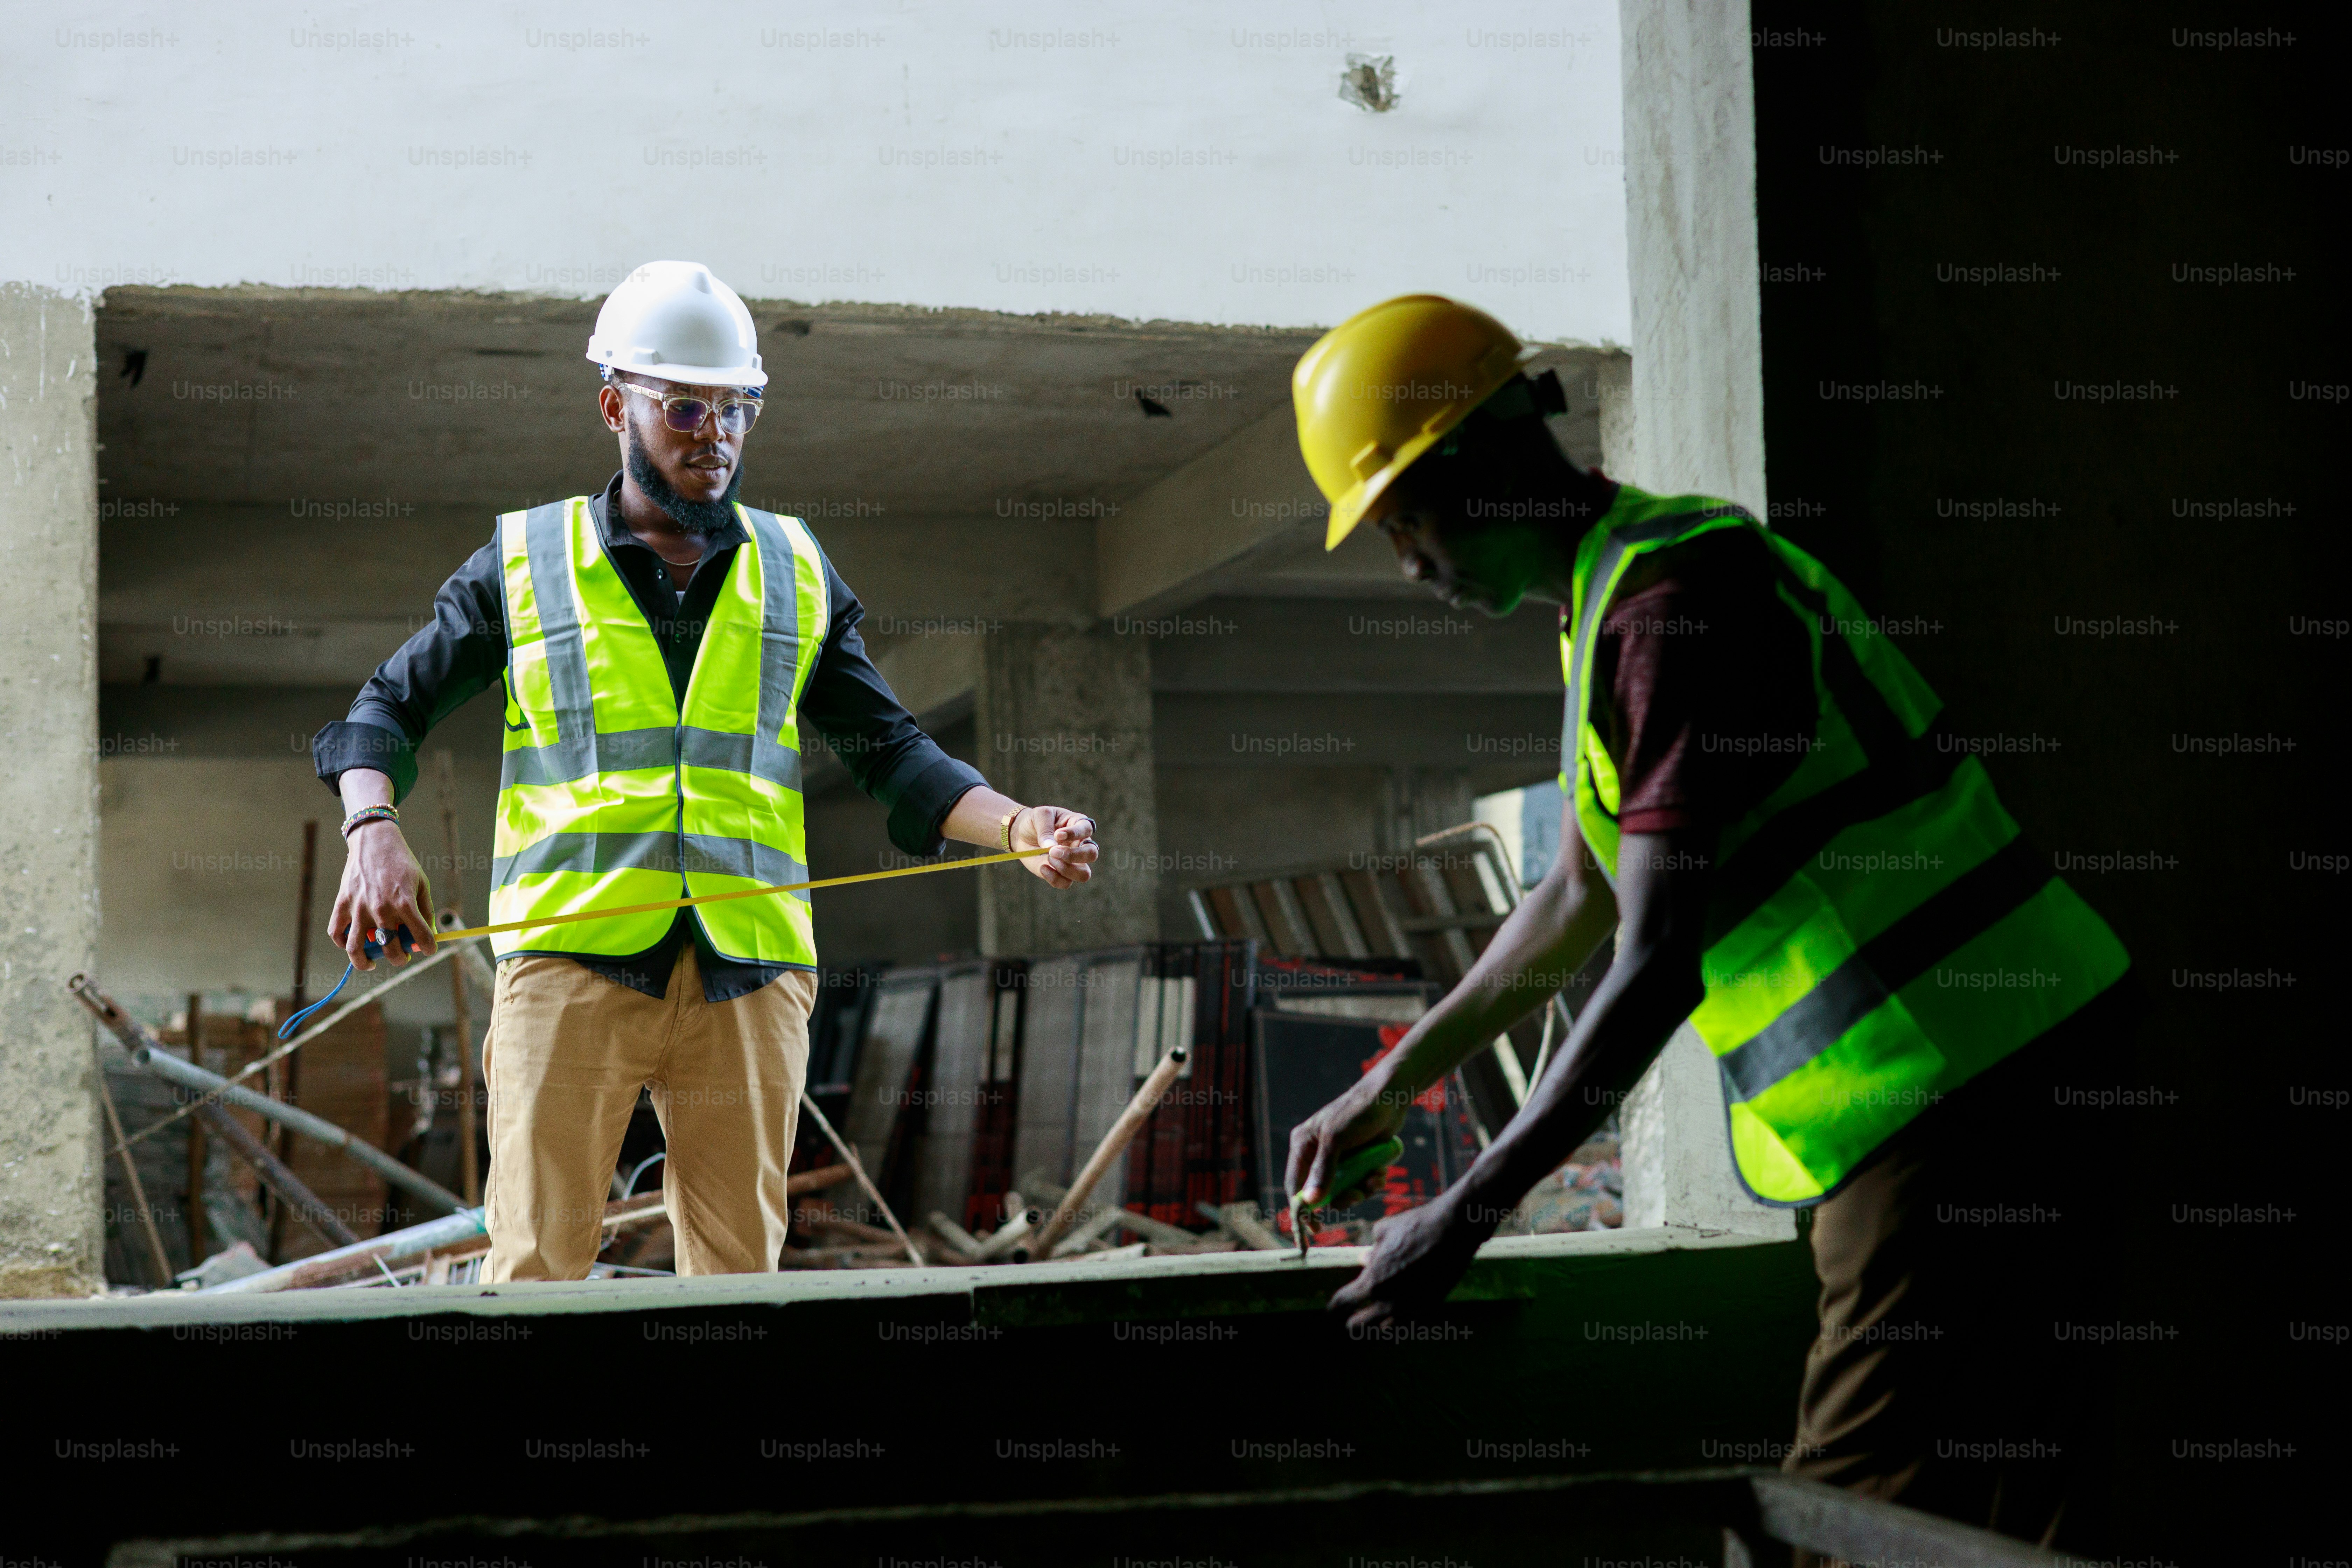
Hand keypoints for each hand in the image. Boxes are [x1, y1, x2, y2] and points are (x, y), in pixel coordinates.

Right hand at [327, 821, 436, 970]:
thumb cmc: (402, 863)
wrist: (375, 841)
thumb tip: (428, 936)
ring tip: (372, 964)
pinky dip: (342, 943)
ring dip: (365, 962)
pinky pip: (336, 932)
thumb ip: (425, 911)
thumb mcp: (422, 884)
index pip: (420, 937)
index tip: (429, 949)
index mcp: (404, 903)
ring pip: (356, 948)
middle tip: (403, 955)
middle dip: (400, 957)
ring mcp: (358, 907)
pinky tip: (354, 944)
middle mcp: (380, 908)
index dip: (428, 947)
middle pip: (389, 948)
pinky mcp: (342, 903)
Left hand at [1013, 806, 1098, 889]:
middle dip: (1073, 855)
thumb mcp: (1039, 816)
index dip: (1074, 833)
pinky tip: (1042, 867)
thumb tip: (1050, 846)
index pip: (1086, 829)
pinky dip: (1054, 878)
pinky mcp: (1062, 874)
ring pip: (1084, 874)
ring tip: (1048, 858)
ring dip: (1065, 869)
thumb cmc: (1035, 822)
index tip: (1057, 835)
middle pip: (1092, 854)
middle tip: (1053, 852)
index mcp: (1078, 824)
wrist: (1022, 836)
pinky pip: (1066, 883)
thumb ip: (1045, 829)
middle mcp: (1080, 844)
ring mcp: (1073, 861)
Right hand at [1285, 1076, 1409, 1208]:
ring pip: (1344, 1191)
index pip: (1295, 1185)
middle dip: (1343, 1197)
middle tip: (1359, 1195)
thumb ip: (1324, 1171)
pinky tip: (1381, 1172)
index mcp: (1303, 1145)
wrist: (1391, 1098)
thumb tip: (1311, 1202)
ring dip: (1362, 1190)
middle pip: (1322, 1193)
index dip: (1303, 1209)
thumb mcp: (1337, 1140)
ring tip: (1376, 1177)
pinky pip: (1360, 1183)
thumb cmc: (1358, 1113)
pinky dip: (1371, 1182)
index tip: (1314, 1230)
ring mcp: (1339, 1159)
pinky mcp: (1357, 1161)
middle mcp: (1317, 1154)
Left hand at [1327, 1189, 1487, 1329]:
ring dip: (1377, 1326)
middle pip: (1360, 1325)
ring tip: (1374, 1321)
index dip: (1335, 1305)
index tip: (1332, 1308)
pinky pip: (1409, 1324)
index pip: (1343, 1302)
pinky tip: (1397, 1315)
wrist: (1453, 1230)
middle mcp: (1389, 1302)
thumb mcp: (1383, 1231)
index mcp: (1372, 1282)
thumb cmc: (1415, 1225)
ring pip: (1386, 1330)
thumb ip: (1371, 1250)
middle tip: (1351, 1319)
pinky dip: (1400, 1322)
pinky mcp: (1430, 1307)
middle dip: (1353, 1321)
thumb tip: (1364, 1259)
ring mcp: (1411, 1308)